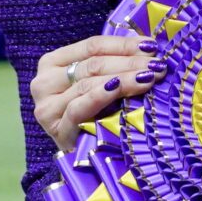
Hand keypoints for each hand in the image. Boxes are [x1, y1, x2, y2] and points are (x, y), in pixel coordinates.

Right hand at [32, 33, 156, 152]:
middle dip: (129, 63)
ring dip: (123, 78)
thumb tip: (149, 49)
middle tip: (157, 65)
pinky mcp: (56, 129)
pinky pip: (79, 108)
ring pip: (88, 83)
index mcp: (53, 63)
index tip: (151, 46)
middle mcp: (44, 82)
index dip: (124, 45)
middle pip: (93, 64)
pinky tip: (118, 89)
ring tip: (150, 77)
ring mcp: (47, 106)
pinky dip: (99, 96)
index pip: (92, 46)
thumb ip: (115, 65)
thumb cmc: (94, 116)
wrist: (83, 156)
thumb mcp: (101, 85)